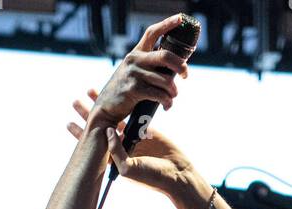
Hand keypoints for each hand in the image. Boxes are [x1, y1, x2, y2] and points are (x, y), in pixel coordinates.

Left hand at [68, 87, 192, 195]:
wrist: (176, 174)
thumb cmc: (153, 177)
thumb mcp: (130, 168)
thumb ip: (116, 151)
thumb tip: (108, 130)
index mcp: (113, 158)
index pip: (92, 144)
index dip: (80, 133)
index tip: (68, 123)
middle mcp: (120, 146)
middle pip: (99, 127)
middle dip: (86, 114)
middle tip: (74, 102)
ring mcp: (132, 136)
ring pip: (113, 117)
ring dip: (102, 104)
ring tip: (89, 91)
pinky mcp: (145, 128)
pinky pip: (131, 113)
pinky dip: (123, 102)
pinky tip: (116, 93)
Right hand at [84, 12, 189, 130]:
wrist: (106, 107)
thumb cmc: (125, 91)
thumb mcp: (134, 72)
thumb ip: (149, 66)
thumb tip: (174, 69)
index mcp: (136, 53)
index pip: (152, 33)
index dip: (167, 24)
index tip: (180, 19)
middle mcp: (135, 60)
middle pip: (165, 56)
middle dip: (180, 66)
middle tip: (185, 75)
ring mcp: (134, 74)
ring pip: (165, 80)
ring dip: (173, 92)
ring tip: (172, 97)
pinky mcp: (134, 90)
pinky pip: (159, 95)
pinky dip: (167, 102)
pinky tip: (166, 106)